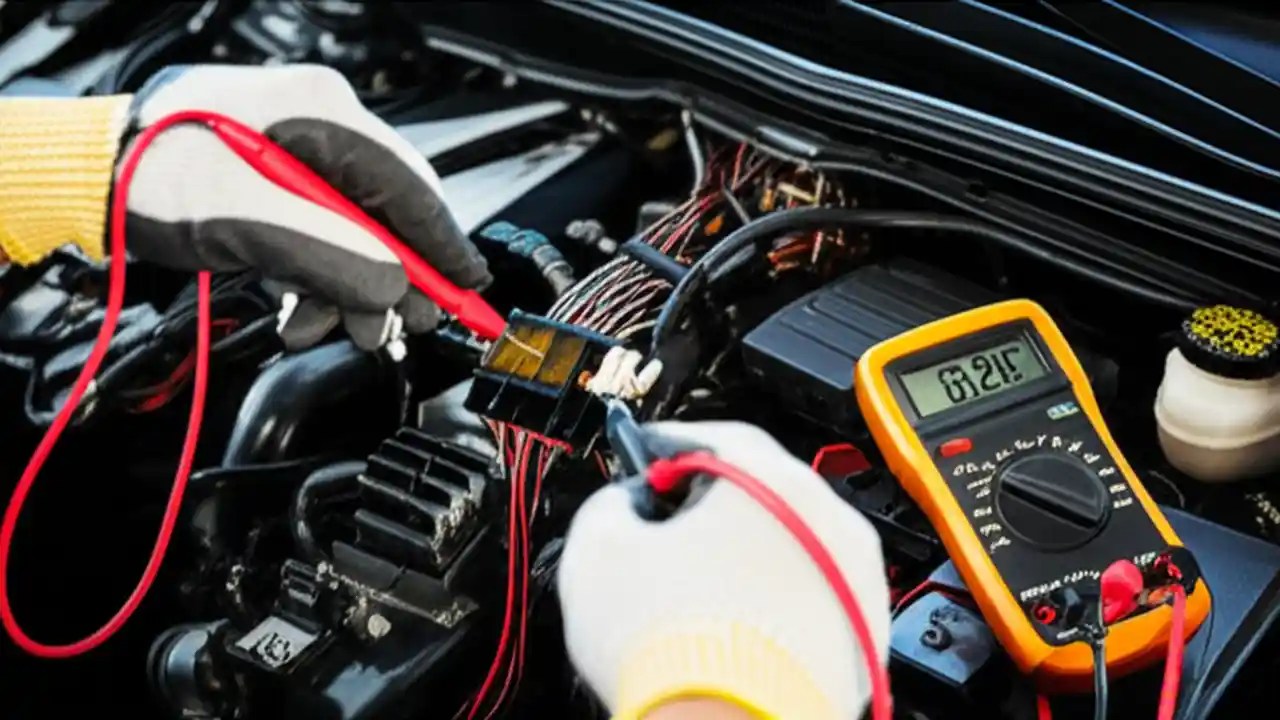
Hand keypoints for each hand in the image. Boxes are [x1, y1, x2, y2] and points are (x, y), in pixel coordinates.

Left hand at [123, 64, 490, 349]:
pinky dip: (322, 275)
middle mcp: (322, 125)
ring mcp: (304, 151)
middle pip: (390, 214)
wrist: (94, 174)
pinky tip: (304, 307)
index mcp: (322, 114)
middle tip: (394, 327)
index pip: (411, 189)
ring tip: (326, 326)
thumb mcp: (246, 220)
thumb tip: (395, 289)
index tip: (467, 292)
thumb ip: (330, 255)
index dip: (443, 247)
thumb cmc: (153, 177)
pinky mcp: (286, 178)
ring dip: (349, 287)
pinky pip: (328, 232)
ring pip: (359, 231)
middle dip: (391, 280)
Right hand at [557, 421, 890, 719]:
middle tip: (666, 531)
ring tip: (698, 596)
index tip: (650, 460)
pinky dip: (776, 606)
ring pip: (792, 548)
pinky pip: (811, 601)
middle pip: (763, 492)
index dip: (672, 446)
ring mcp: (857, 583)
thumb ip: (610, 502)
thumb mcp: (600, 550)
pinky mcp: (863, 638)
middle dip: (713, 508)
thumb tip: (622, 508)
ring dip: (749, 558)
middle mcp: (831, 522)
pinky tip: (733, 629)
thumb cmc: (676, 647)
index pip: (720, 436)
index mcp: (775, 481)